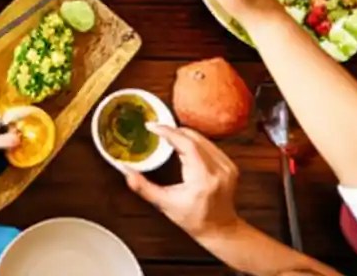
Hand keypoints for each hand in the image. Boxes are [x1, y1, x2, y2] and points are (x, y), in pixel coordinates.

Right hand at [123, 124, 240, 240]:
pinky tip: (183, 146)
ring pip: (202, 138)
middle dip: (174, 131)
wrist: (219, 229)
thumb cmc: (193, 219)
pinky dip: (194, 142)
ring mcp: (227, 166)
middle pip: (194, 138)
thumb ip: (143, 187)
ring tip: (167, 137)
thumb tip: (126, 171)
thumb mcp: (164, 204)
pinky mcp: (230, 165)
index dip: (168, 132)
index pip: (186, 144)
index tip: (152, 126)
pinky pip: (210, 145)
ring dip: (184, 135)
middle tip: (157, 130)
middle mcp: (218, 170)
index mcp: (203, 178)